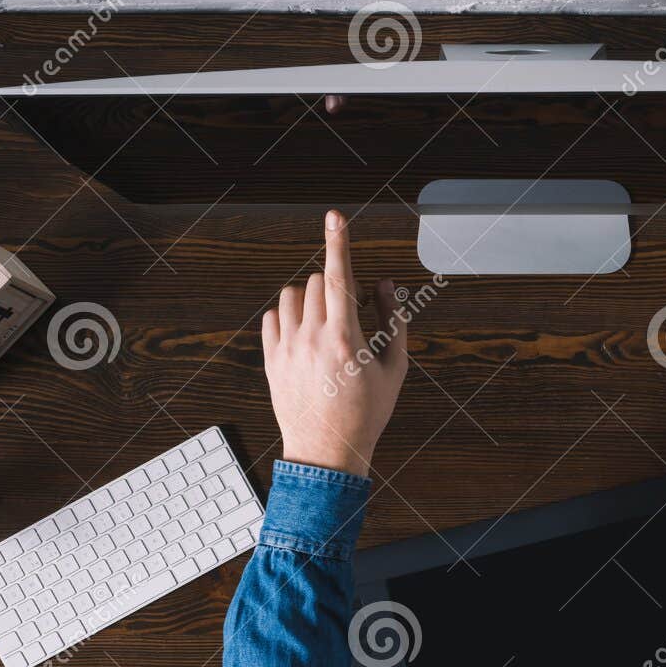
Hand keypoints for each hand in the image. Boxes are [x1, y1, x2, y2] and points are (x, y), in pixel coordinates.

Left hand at [263, 210, 407, 477]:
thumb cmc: (367, 411)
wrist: (327, 450)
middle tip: (349, 315)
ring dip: (311, 298)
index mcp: (346, 338)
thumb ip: (394, 320)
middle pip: (319, 281)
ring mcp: (287, 348)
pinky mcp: (271, 359)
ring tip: (324, 324)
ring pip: (292, 294)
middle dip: (337, 287)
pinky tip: (304, 335)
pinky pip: (273, 316)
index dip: (339, 242)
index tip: (335, 216)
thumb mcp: (394, 368)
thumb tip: (385, 285)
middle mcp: (312, 338)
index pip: (341, 276)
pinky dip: (289, 317)